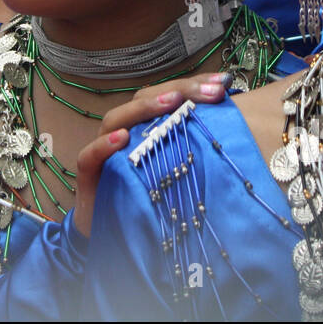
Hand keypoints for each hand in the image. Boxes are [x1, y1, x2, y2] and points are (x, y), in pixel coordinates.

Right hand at [72, 72, 232, 237]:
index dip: (194, 86)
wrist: (118, 240)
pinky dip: (104, 145)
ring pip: (116, 120)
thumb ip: (196, 151)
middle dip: (179, 92)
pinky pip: (90, 157)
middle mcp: (125, 133)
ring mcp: (104, 153)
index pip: (168, 96)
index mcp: (147, 128)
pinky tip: (122, 138)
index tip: (223, 84)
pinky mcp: (88, 176)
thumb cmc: (152, 203)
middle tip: (209, 92)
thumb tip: (233, 130)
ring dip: (144, 109)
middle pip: (144, 101)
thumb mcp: (181, 175)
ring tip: (171, 102)